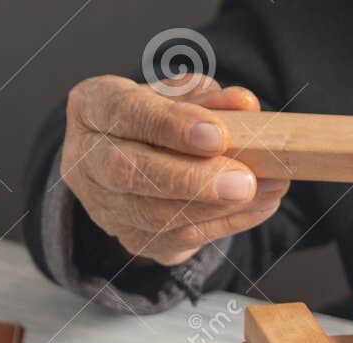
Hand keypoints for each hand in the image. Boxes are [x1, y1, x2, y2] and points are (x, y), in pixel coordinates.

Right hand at [60, 74, 288, 265]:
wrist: (133, 156)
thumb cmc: (155, 116)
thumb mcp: (179, 94)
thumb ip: (208, 98)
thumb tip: (244, 106)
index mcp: (92, 107)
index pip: (125, 114)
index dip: (171, 126)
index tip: (218, 135)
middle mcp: (86, 159)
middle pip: (130, 174)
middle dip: (193, 180)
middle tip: (245, 181)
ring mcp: (104, 205)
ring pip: (156, 216)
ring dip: (217, 208)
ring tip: (267, 190)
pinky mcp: (131, 238)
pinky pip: (179, 238)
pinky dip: (226, 224)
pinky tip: (260, 207)